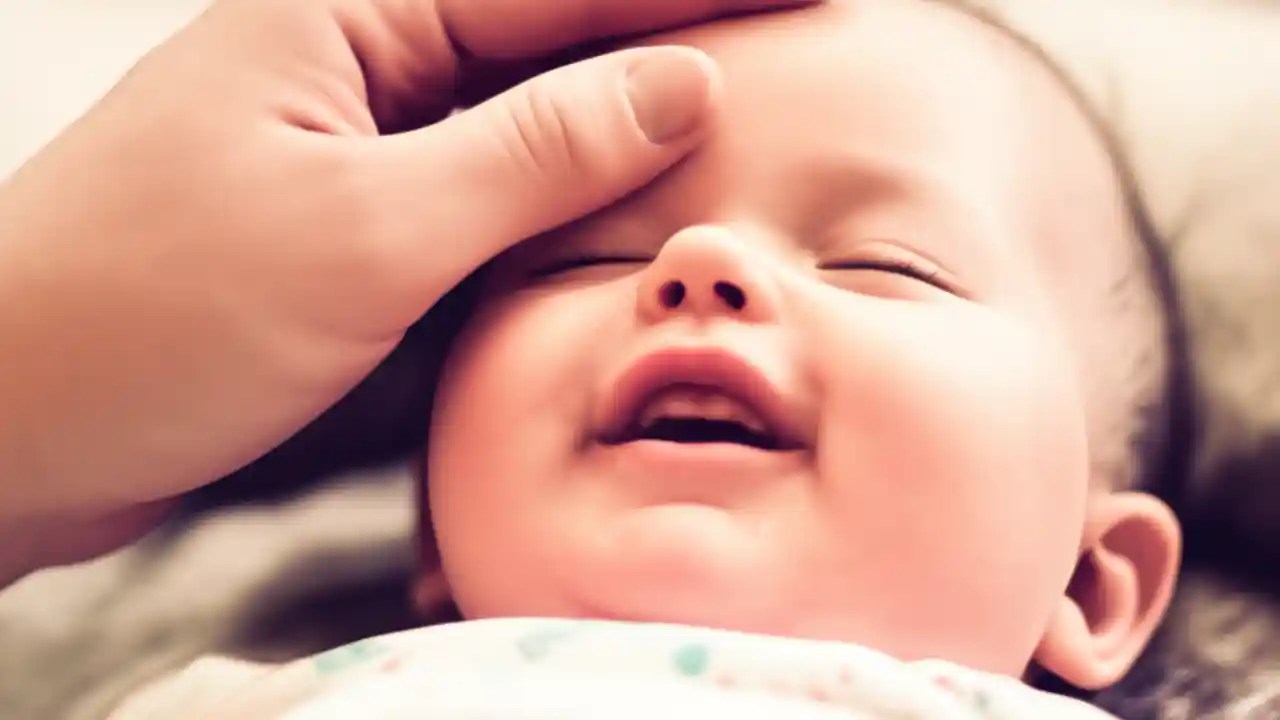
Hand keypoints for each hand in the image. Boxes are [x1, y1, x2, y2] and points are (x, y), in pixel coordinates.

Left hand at [0, 0, 817, 579]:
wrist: (9, 428)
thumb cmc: (149, 316)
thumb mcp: (366, 226)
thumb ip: (531, 152)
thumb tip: (679, 86)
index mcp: (344, 12)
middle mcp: (353, 62)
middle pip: (548, 41)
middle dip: (671, 48)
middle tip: (800, 50)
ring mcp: (352, 147)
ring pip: (521, 124)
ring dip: (620, 134)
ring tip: (740, 131)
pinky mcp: (347, 227)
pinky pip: (480, 196)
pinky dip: (555, 207)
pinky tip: (619, 216)